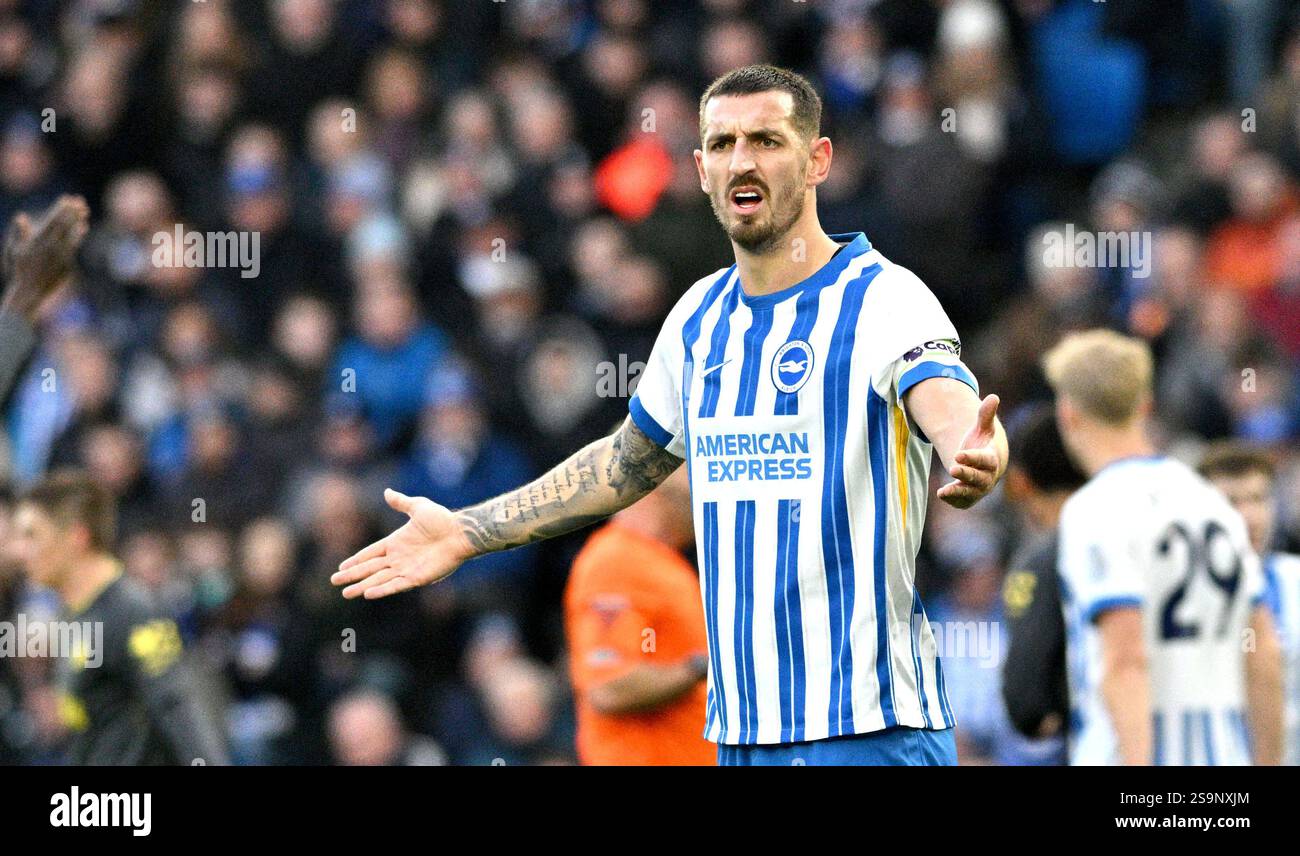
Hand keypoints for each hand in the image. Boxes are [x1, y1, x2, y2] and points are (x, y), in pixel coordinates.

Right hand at [1, 195, 89, 320]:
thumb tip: (21, 216)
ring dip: (78, 220)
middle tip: (80, 200)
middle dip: (72, 211)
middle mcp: (50, 246)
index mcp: (37, 241)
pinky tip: (83, 226)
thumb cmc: (20, 271)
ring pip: (71, 234)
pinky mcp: (67, 263)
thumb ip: (18, 234)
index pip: (52, 220)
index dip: (60, 209)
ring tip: (84, 210)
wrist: (30, 291)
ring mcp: (60, 255)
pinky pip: (75, 246)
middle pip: (64, 225)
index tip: (67, 199)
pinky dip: (79, 235)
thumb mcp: (14, 251)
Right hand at [331, 489, 475, 598]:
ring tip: (347, 593)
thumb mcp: (419, 507)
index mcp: (396, 542)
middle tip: (334, 581)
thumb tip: (387, 492)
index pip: (370, 553)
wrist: (460, 533)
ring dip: (362, 586)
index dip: (356, 560)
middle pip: (370, 568)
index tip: (341, 566)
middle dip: (352, 575)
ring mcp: (406, 568)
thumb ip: (401, 502)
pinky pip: (395, 585)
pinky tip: (368, 594)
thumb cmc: (442, 520)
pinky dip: (382, 590)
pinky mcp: (416, 578)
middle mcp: (398, 558)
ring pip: (379, 579)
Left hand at [937, 393, 1001, 509]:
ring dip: (958, 492)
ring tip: (944, 491)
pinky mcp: (969, 498)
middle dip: (966, 474)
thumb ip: (985, 416)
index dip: (972, 458)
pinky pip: (962, 502)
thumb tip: (993, 397)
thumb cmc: (982, 444)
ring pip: (970, 493)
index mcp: (991, 459)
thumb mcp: (982, 429)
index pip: (984, 460)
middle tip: (952, 468)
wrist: (984, 466)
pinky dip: (953, 500)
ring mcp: (978, 489)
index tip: (958, 454)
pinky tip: (941, 494)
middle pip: (978, 478)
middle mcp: (987, 477)